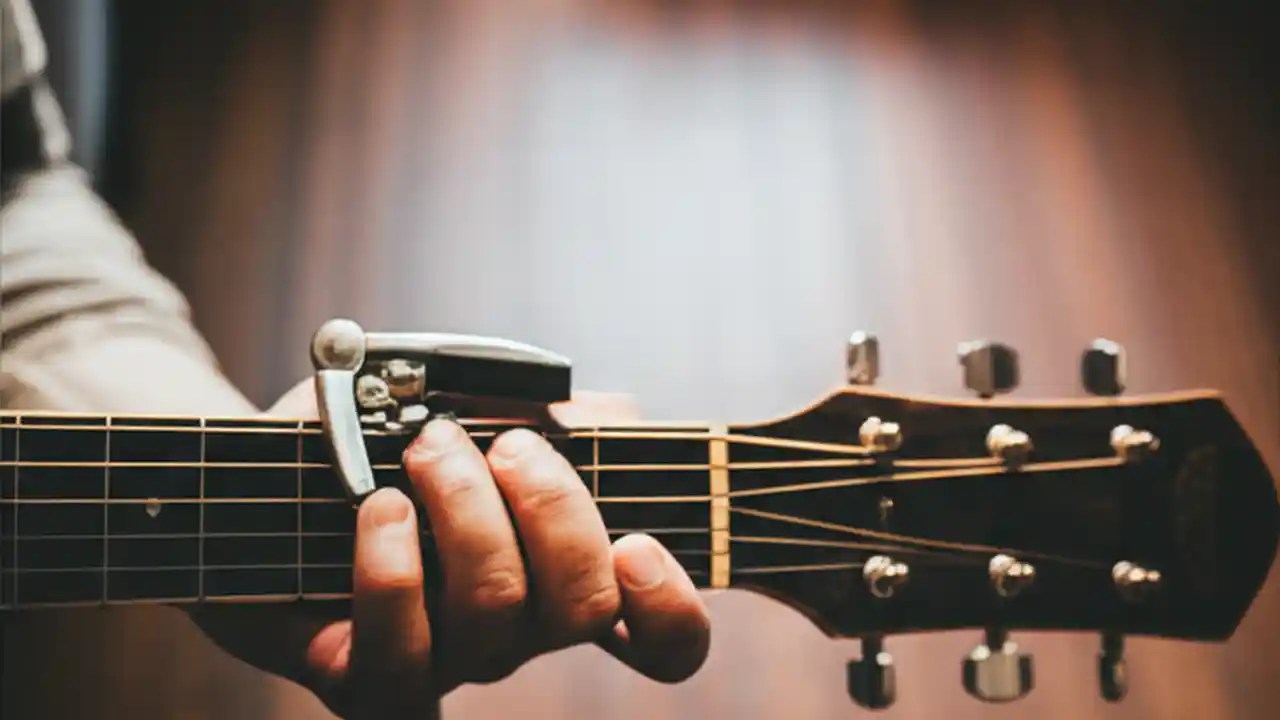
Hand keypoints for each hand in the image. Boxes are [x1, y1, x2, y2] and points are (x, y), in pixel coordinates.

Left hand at [190, 381, 710, 718]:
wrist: (266, 467)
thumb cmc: (381, 433)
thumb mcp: (473, 398)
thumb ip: (547, 406)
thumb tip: (602, 414)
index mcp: (559, 575)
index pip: (661, 642)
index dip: (671, 608)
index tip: (639, 542)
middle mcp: (516, 631)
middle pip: (583, 606)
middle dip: (555, 507)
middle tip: (508, 444)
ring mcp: (445, 660)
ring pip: (498, 613)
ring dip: (468, 510)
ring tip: (426, 451)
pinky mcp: (363, 677)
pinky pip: (401, 656)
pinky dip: (396, 571)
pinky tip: (381, 510)